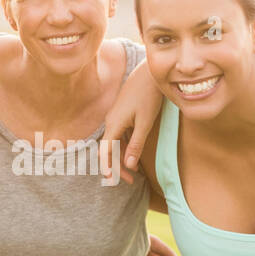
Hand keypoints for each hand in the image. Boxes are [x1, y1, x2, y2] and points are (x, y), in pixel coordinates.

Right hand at [100, 66, 162, 184]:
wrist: (150, 74)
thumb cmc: (149, 96)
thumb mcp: (145, 122)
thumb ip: (136, 144)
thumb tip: (130, 165)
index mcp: (114, 124)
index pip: (105, 151)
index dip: (108, 167)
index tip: (112, 181)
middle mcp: (111, 121)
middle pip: (109, 149)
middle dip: (118, 166)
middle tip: (131, 181)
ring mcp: (116, 117)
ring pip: (115, 143)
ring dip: (123, 157)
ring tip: (135, 172)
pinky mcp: (122, 114)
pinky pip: (120, 136)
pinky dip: (126, 147)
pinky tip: (135, 155)